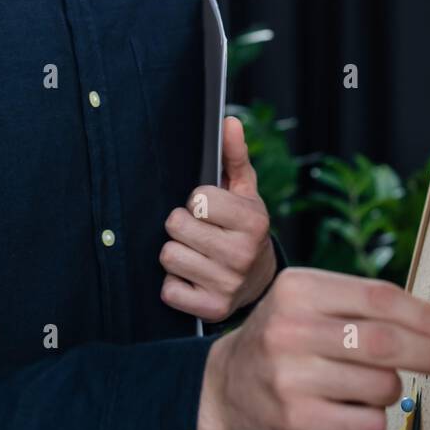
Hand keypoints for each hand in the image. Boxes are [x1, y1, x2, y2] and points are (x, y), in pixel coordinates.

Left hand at [160, 116, 276, 322]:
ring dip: (176, 254)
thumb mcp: (245, 193)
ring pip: (169, 256)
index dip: (197, 201)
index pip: (198, 198)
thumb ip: (234, 156)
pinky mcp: (211, 309)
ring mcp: (228, 285)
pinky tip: (193, 279)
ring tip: (197, 254)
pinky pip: (169, 289)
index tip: (209, 210)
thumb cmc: (244, 229)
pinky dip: (175, 284)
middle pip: (176, 225)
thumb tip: (228, 120)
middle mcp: (243, 255)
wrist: (260, 283)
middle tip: (199, 232)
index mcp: (253, 222)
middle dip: (182, 226)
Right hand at [196, 267, 429, 429]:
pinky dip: (376, 420)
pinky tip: (354, 411)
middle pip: (386, 342)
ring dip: (395, 389)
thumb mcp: (307, 305)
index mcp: (299, 289)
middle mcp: (291, 329)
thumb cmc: (284, 342)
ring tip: (376, 387)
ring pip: (382, 386)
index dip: (427, 315)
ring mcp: (291, 377)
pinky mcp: (296, 421)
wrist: (225, 390)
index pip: (379, 297)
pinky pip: (367, 424)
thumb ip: (361, 307)